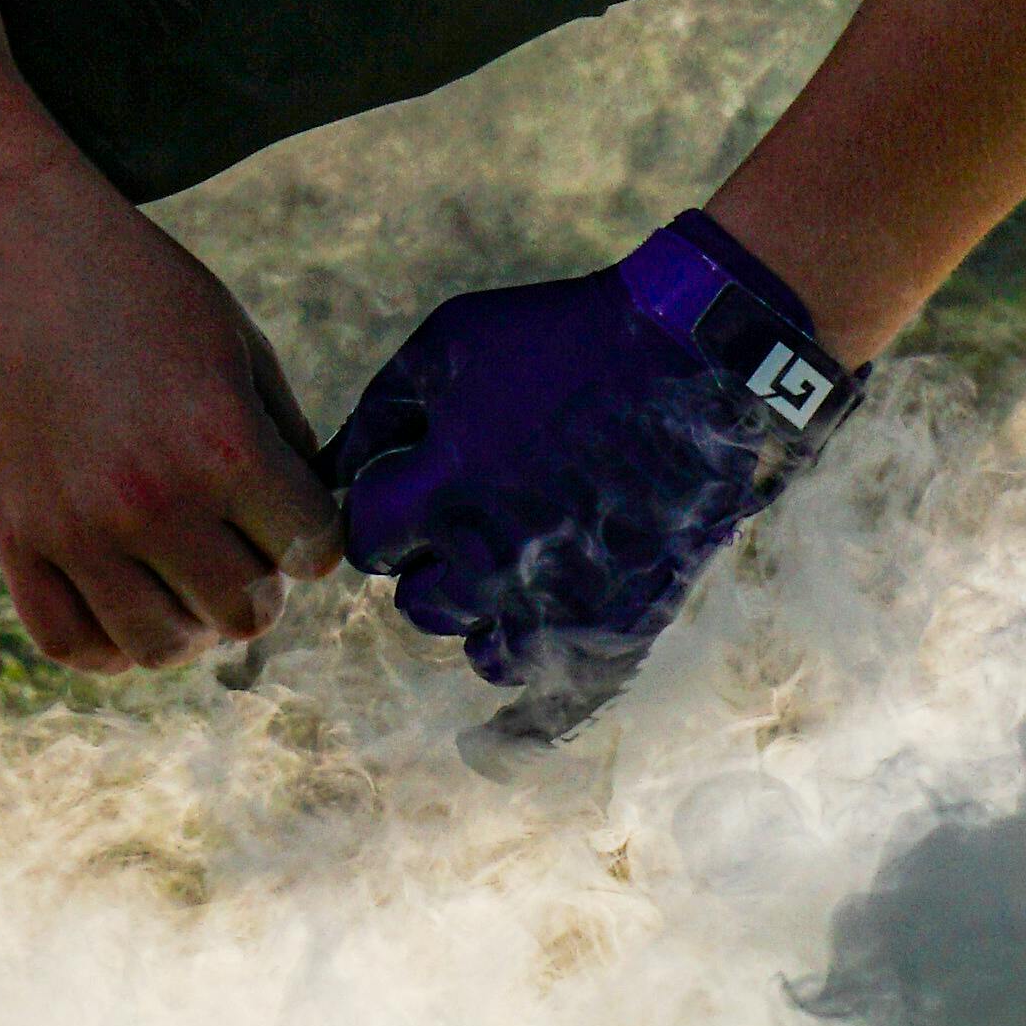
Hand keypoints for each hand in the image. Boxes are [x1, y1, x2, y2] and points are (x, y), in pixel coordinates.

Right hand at [0, 157, 342, 670]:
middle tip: (236, 539)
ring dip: (189, 621)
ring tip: (183, 575)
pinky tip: (124, 599)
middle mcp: (153, 502)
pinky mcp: (13, 539)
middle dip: (258, 580)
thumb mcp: (235, 340)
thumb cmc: (132, 281)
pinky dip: (109, 641)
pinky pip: (71, 642)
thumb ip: (280, 437)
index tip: (290, 509)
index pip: (313, 550)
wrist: (2, 244)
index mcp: (224, 444)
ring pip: (164, 646)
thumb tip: (305, 522)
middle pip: (246, 612)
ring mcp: (76, 531)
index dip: (312, 533)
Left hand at [325, 212, 863, 736]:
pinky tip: (534, 637)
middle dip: (431, 561)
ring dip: (484, 607)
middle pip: (418, 602)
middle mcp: (489, 561)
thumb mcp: (450, 343)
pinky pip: (552, 687)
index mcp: (438, 493)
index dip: (382, 509)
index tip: (412, 483)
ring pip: (480, 646)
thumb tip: (331, 469)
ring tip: (517, 552)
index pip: (366, 542)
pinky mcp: (618, 620)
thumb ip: (379, 412)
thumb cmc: (562, 338)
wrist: (694, 356)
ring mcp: (557, 600)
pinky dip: (536, 663)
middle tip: (472, 511)